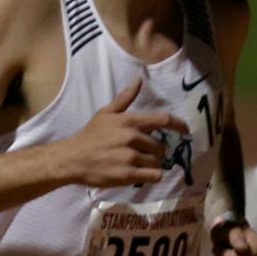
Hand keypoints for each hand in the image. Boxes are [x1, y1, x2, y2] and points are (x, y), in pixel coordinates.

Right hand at [57, 79, 186, 187]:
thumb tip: (139, 80)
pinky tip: (140, 174)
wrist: (71, 159)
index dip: (179, 125)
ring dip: (150, 164)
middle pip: (161, 147)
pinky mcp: (127, 175)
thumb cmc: (89, 136)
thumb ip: (125, 98)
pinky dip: (151, 175)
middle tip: (140, 152)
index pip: (164, 120)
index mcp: (129, 121)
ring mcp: (130, 157)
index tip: (185, 131)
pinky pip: (154, 175)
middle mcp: (132, 138)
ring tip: (135, 164)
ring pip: (157, 162)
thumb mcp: (105, 113)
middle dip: (153, 151)